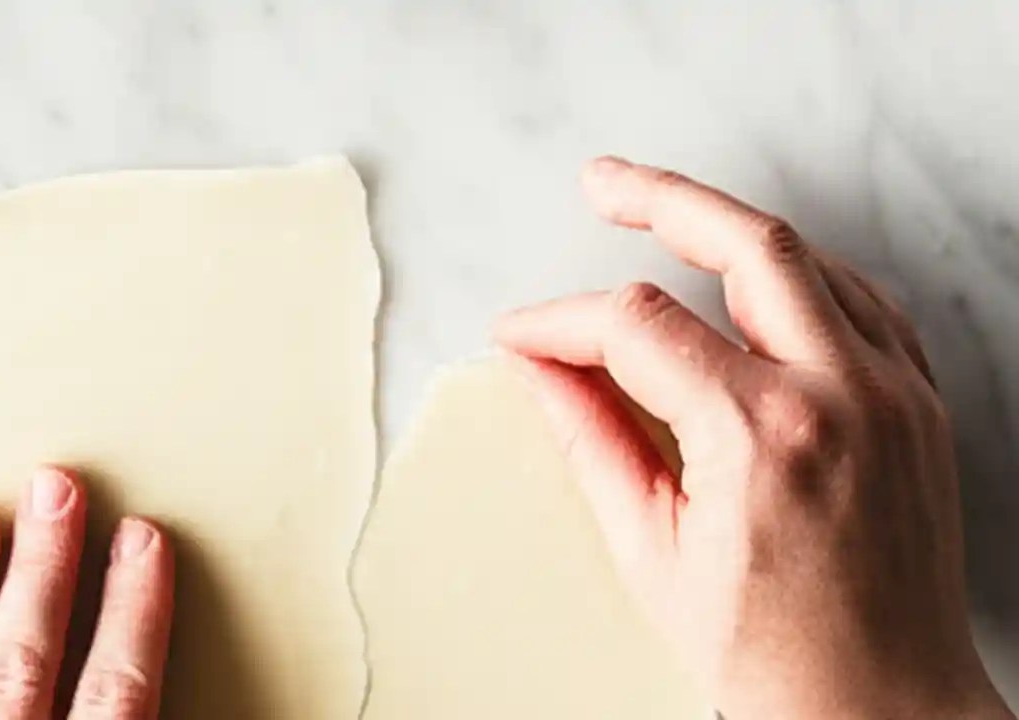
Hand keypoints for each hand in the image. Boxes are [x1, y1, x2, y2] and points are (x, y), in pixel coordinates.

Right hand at [496, 157, 1013, 718]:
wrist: (883, 707)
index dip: (563, 320)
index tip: (521, 333)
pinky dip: (801, 276)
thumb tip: (541, 368)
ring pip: (812, 260)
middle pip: (746, 242)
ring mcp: (895, 393)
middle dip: (660, 198)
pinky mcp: (920, 405)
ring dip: (732, 232)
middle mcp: (842, 393)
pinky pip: (863, 302)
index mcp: (761, 434)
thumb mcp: (653, 550)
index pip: (638, 327)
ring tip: (670, 222)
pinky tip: (757, 280)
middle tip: (602, 180)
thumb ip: (594, 440)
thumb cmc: (771, 654)